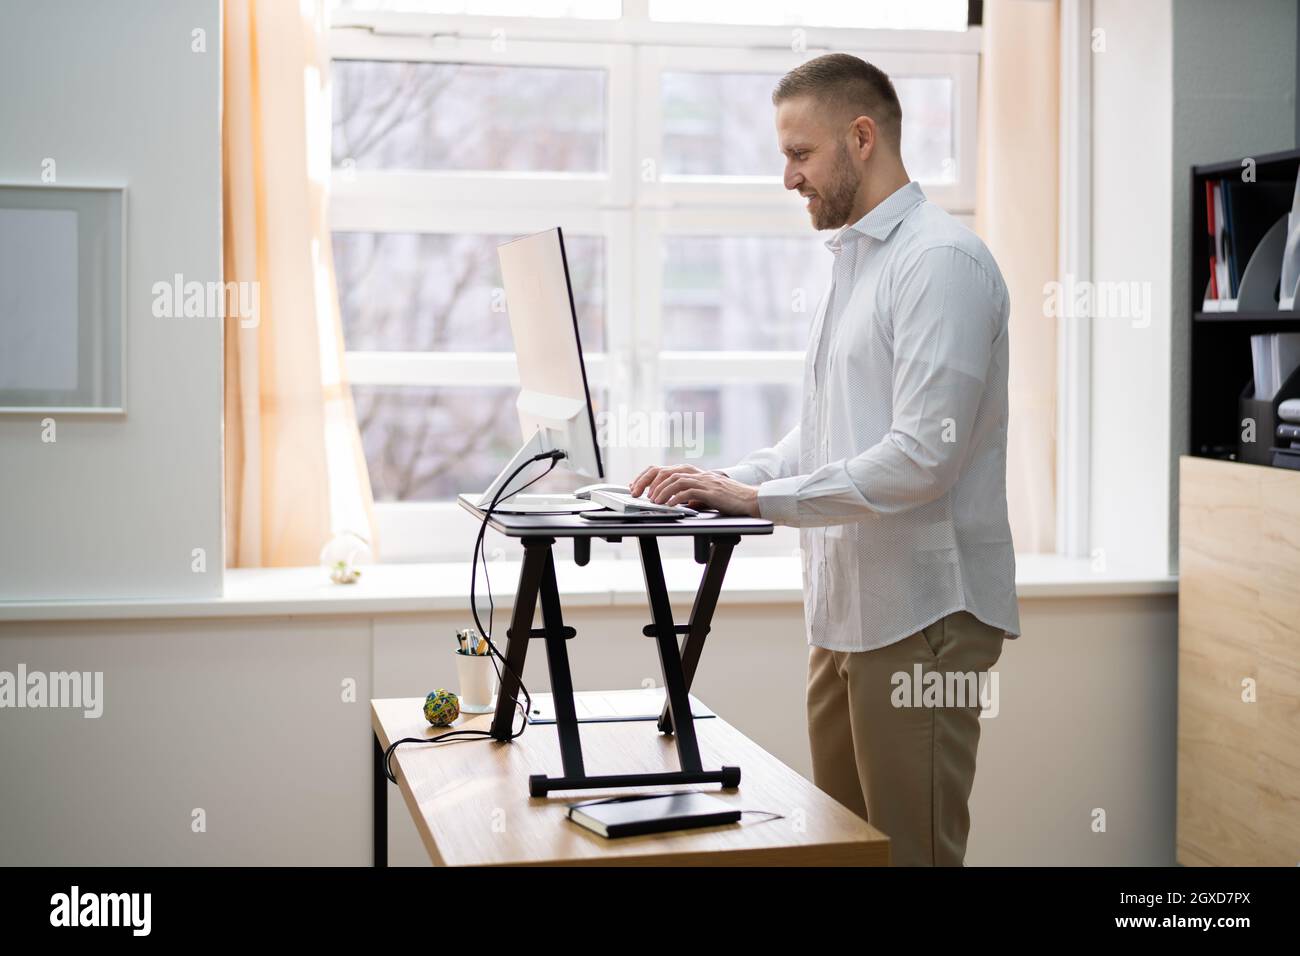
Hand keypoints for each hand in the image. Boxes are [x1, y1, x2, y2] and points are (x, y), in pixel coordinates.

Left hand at [630, 464, 759, 517]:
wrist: (749, 499)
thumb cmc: (728, 498)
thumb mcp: (703, 495)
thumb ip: (688, 495)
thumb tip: (672, 501)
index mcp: (692, 473)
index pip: (662, 469)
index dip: (646, 476)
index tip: (634, 486)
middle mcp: (695, 473)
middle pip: (664, 471)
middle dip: (647, 482)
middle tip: (638, 494)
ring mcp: (703, 481)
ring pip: (675, 480)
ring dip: (661, 491)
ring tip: (653, 501)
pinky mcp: (710, 491)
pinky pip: (688, 491)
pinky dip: (676, 498)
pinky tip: (670, 505)